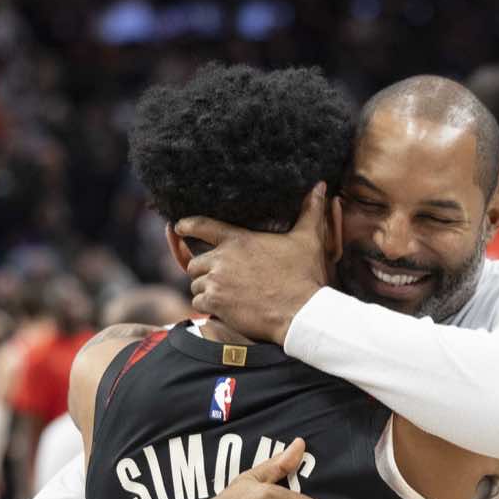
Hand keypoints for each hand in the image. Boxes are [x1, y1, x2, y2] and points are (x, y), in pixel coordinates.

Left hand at [178, 184, 332, 344]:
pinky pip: (197, 303)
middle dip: (203, 269)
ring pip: (195, 284)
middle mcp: (222, 259)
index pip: (201, 225)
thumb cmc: (305, 275)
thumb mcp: (309, 239)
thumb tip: (320, 186)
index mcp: (239, 239)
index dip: (186, 225)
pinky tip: (222, 309)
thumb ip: (310, 211)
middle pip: (195, 262)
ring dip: (205, 289)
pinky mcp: (216, 304)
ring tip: (223, 294)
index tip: (178, 227)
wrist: (301, 312)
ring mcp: (217, 282)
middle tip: (219, 277)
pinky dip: (207, 306)